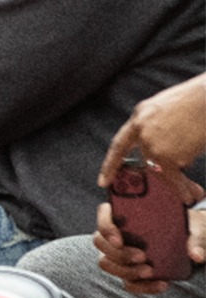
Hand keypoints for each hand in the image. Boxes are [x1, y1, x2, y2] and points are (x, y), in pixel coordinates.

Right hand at [93, 197, 205, 295]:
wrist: (195, 240)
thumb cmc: (191, 227)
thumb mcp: (197, 226)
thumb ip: (197, 238)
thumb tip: (196, 255)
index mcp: (127, 213)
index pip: (104, 216)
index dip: (106, 228)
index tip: (120, 240)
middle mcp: (119, 233)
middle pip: (100, 243)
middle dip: (118, 254)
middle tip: (142, 257)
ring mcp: (122, 253)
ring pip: (107, 263)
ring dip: (125, 270)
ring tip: (149, 272)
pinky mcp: (131, 270)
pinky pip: (127, 282)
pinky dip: (142, 287)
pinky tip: (162, 285)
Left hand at [98, 74, 205, 189]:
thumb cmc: (194, 102)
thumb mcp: (165, 109)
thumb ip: (156, 128)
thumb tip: (164, 152)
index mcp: (139, 116)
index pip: (119, 144)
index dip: (110, 164)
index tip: (103, 181)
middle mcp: (141, 131)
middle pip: (145, 162)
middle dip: (161, 176)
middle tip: (169, 192)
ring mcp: (151, 143)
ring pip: (160, 170)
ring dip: (177, 185)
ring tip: (191, 195)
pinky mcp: (166, 154)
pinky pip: (173, 175)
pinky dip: (183, 186)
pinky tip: (191, 194)